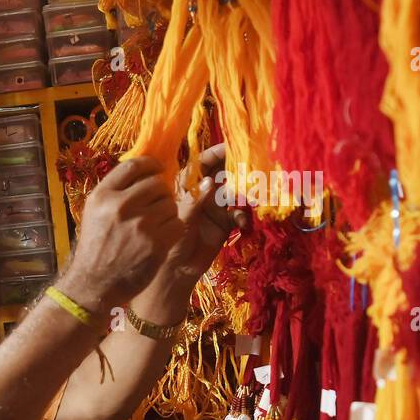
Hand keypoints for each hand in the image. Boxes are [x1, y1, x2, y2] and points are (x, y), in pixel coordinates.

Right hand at [58, 157, 183, 313]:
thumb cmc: (96, 247)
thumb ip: (116, 191)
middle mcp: (121, 206)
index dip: (152, 164)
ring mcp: (140, 225)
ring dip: (168, 212)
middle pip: (157, 184)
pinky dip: (173, 229)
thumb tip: (145, 171)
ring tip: (157, 224)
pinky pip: (177, 224)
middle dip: (161, 193)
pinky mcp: (156, 243)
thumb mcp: (95, 212)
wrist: (93, 284)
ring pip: (170, 204)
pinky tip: (163, 237)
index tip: (159, 169)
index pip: (134, 165)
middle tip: (157, 204)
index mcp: (103, 195)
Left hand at [161, 143, 248, 283]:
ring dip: (244, 191)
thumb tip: (209, 181)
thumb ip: (194, 201)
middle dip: (236, 168)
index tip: (230, 148)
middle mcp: (204, 192)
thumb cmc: (168, 242)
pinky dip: (242, 215)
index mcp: (187, 185)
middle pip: (223, 172)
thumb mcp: (179, 219)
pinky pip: (239, 213)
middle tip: (250, 167)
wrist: (175, 272)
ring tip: (250, 194)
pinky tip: (242, 222)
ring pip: (234, 191)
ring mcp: (216, 206)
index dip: (216, 153)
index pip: (202, 162)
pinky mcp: (226, 223)